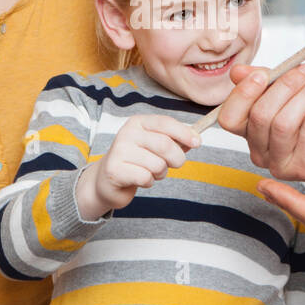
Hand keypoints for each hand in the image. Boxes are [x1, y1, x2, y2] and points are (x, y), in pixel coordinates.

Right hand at [80, 114, 199, 214]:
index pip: (166, 123)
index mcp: (138, 122)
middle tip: (173, 165)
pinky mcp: (114, 170)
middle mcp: (127, 133)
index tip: (197, 142)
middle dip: (176, 159)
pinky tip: (139, 179)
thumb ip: (174, 140)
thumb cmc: (137, 161)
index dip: (184, 133)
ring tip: (150, 172)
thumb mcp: (155, 146)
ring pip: (157, 164)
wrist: (107, 180)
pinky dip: (148, 182)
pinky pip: (145, 177)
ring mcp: (119, 151)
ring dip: (160, 173)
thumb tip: (195, 138)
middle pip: (165, 145)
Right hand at [215, 63, 304, 189]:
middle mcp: (262, 153)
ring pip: (283, 122)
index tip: (264, 74)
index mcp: (254, 134)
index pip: (230, 118)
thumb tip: (238, 72)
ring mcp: (283, 165)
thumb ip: (269, 82)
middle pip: (259, 116)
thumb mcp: (299, 91)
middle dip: (285, 85)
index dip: (242, 94)